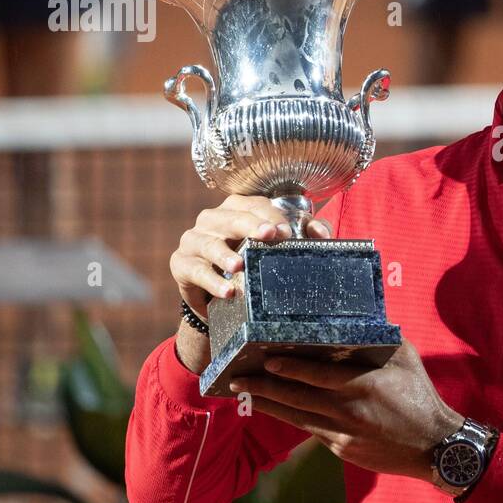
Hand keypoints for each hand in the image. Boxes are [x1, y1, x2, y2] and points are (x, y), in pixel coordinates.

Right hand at [168, 194, 333, 372]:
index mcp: (237, 208)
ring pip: (209, 242)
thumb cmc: (254, 264)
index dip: (270, 215)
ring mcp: (194, 239)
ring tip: (240, 265)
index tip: (286, 232)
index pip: (254, 204)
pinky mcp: (181, 263)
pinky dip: (212, 282)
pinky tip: (227, 291)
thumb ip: (304, 234)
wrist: (221, 298)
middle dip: (251, 225)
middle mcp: (213, 219)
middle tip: (268, 235)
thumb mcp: (277, 248)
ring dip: (225, 254)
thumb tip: (322, 232)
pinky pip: (196, 270)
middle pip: (232, 217)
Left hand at [229, 338, 464, 482]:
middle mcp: (348, 410)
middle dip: (264, 388)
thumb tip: (351, 318)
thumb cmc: (420, 395)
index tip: (265, 362)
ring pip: (296, 417)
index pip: (317, 375)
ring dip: (268, 404)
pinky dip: (289, 418)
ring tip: (244, 393)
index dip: (288, 369)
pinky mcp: (342, 449)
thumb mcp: (405, 359)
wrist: (433, 447)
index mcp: (364, 385)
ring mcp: (343, 433)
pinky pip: (310, 430)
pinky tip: (275, 409)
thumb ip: (376, 339)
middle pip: (297, 398)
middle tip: (237, 379)